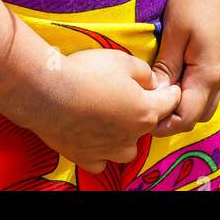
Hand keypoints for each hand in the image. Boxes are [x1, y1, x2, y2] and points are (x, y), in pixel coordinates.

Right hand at [31, 47, 181, 173]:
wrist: (49, 93)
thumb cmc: (88, 73)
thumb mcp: (123, 60)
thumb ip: (144, 72)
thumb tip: (151, 81)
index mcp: (145, 112)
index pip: (169, 103)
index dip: (171, 92)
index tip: (170, 88)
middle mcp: (132, 137)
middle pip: (146, 125)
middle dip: (142, 111)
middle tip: (127, 94)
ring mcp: (109, 151)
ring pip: (127, 147)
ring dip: (125, 134)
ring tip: (112, 118)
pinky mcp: (86, 158)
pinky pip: (102, 159)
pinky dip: (101, 149)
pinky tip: (93, 135)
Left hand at [149, 0, 219, 135]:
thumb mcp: (175, 31)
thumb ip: (167, 66)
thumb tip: (156, 95)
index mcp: (208, 74)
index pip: (186, 117)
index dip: (164, 123)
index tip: (141, 117)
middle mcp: (219, 78)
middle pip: (196, 116)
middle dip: (172, 118)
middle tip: (146, 106)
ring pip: (203, 104)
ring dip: (182, 106)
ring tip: (157, 94)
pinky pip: (206, 89)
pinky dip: (190, 93)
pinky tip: (172, 79)